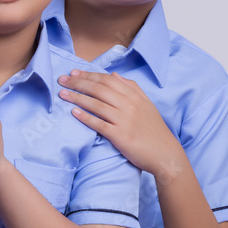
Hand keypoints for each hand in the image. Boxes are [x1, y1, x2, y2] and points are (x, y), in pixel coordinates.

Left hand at [58, 70, 180, 175]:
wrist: (165, 154)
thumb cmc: (155, 130)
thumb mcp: (147, 104)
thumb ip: (131, 88)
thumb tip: (114, 74)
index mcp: (134, 97)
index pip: (107, 80)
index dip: (89, 75)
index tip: (73, 73)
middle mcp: (129, 106)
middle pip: (99, 89)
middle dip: (78, 83)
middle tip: (62, 80)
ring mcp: (124, 120)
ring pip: (96, 104)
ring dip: (77, 97)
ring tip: (62, 93)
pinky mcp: (120, 136)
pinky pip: (99, 124)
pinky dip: (85, 117)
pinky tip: (73, 113)